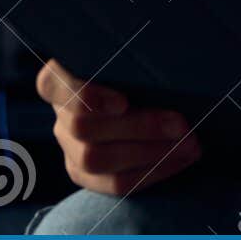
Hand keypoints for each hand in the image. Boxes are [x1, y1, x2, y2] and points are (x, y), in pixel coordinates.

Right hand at [36, 58, 201, 196]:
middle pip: (84, 128)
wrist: (144, 100)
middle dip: (139, 128)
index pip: (51, 84)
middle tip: (182, 125)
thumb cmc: (140, 70)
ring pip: (97, 160)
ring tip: (190, 145)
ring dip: (151, 153)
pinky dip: (153, 172)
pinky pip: (115, 183)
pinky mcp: (84, 174)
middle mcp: (60, 114)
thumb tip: (169, 56)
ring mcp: (69, 148)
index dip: (84, 96)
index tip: (123, 102)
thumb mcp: (133, 60)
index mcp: (61, 78)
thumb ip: (135, 61)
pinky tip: (182, 159)